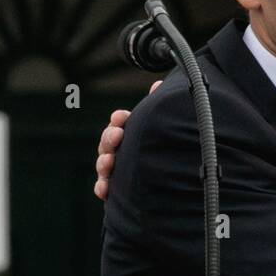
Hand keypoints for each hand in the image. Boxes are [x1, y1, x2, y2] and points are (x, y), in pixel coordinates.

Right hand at [93, 80, 160, 199]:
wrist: (173, 180)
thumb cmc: (165, 145)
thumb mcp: (164, 124)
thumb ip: (159, 105)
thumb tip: (158, 85)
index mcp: (129, 132)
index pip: (118, 123)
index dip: (118, 119)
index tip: (122, 117)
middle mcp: (119, 149)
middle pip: (107, 142)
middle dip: (110, 137)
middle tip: (118, 135)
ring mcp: (115, 169)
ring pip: (103, 163)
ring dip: (104, 162)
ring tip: (110, 161)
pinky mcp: (116, 190)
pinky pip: (104, 188)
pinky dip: (102, 187)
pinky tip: (105, 189)